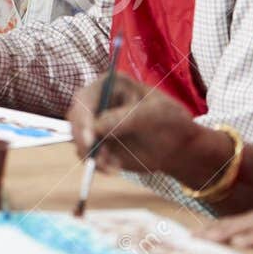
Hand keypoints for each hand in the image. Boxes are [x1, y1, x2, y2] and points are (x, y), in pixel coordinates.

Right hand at [67, 73, 204, 174]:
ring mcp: (96, 124)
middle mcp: (97, 103)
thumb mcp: (153, 114)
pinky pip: (89, 156)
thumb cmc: (169, 121)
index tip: (89, 140)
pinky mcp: (98, 143)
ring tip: (115, 166)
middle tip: (97, 160)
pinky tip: (117, 167)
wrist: (177, 146)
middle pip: (75, 120)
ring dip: (93, 156)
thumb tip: (97, 127)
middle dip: (83, 142)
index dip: (82, 119)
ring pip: (79, 140)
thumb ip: (126, 118)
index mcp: (109, 86)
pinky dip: (99, 165)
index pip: (84, 99)